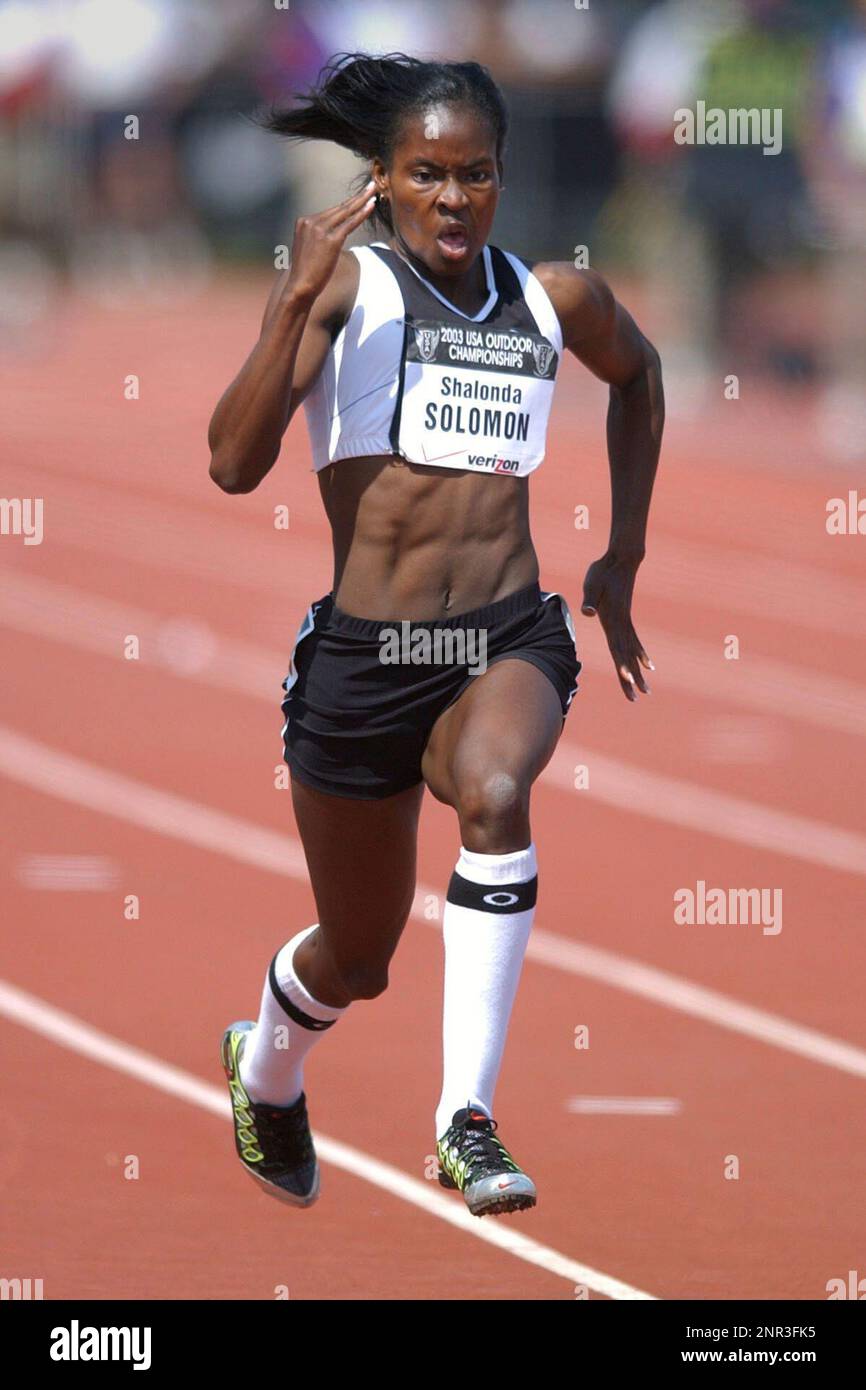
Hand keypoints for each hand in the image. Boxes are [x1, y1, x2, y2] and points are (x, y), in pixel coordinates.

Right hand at [285, 180, 376, 304]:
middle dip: (358, 196)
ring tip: (374, 190)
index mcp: (304, 222)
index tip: (359, 196)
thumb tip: (333, 237)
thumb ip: (319, 238)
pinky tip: (372, 205)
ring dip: (362, 200)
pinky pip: (350, 223)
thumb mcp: (309, 250)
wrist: (300, 286)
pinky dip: (362, 213)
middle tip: (371, 186)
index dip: (348, 204)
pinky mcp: (330, 240)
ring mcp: (320, 229)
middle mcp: (311, 222)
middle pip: (339, 207)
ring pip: (346, 211)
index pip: (331, 211)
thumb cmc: (306, 274)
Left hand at [581, 551, 653, 700]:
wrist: (621, 560)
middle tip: (637, 698)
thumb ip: (589, 600)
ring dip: (638, 672)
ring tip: (646, 690)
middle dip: (630, 679)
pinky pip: (635, 642)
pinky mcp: (627, 618)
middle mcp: (622, 625)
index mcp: (613, 621)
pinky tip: (648, 665)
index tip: (627, 680)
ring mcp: (626, 622)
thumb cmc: (602, 572)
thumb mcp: (591, 584)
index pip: (617, 648)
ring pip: (633, 653)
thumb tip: (588, 612)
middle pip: (626, 657)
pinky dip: (641, 655)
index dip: (622, 665)